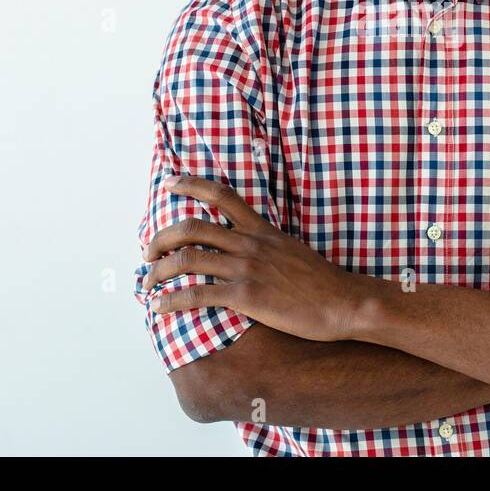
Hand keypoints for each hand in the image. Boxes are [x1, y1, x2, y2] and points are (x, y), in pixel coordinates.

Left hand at [141, 175, 368, 341]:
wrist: (343, 303)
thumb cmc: (320, 282)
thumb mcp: (291, 250)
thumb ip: (265, 245)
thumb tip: (246, 249)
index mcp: (261, 230)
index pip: (222, 194)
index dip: (191, 184)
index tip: (170, 182)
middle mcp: (250, 243)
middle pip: (191, 228)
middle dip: (160, 238)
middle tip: (147, 252)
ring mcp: (247, 268)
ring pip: (187, 259)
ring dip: (158, 270)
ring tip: (146, 282)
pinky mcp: (247, 296)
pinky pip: (198, 294)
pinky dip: (171, 300)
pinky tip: (159, 307)